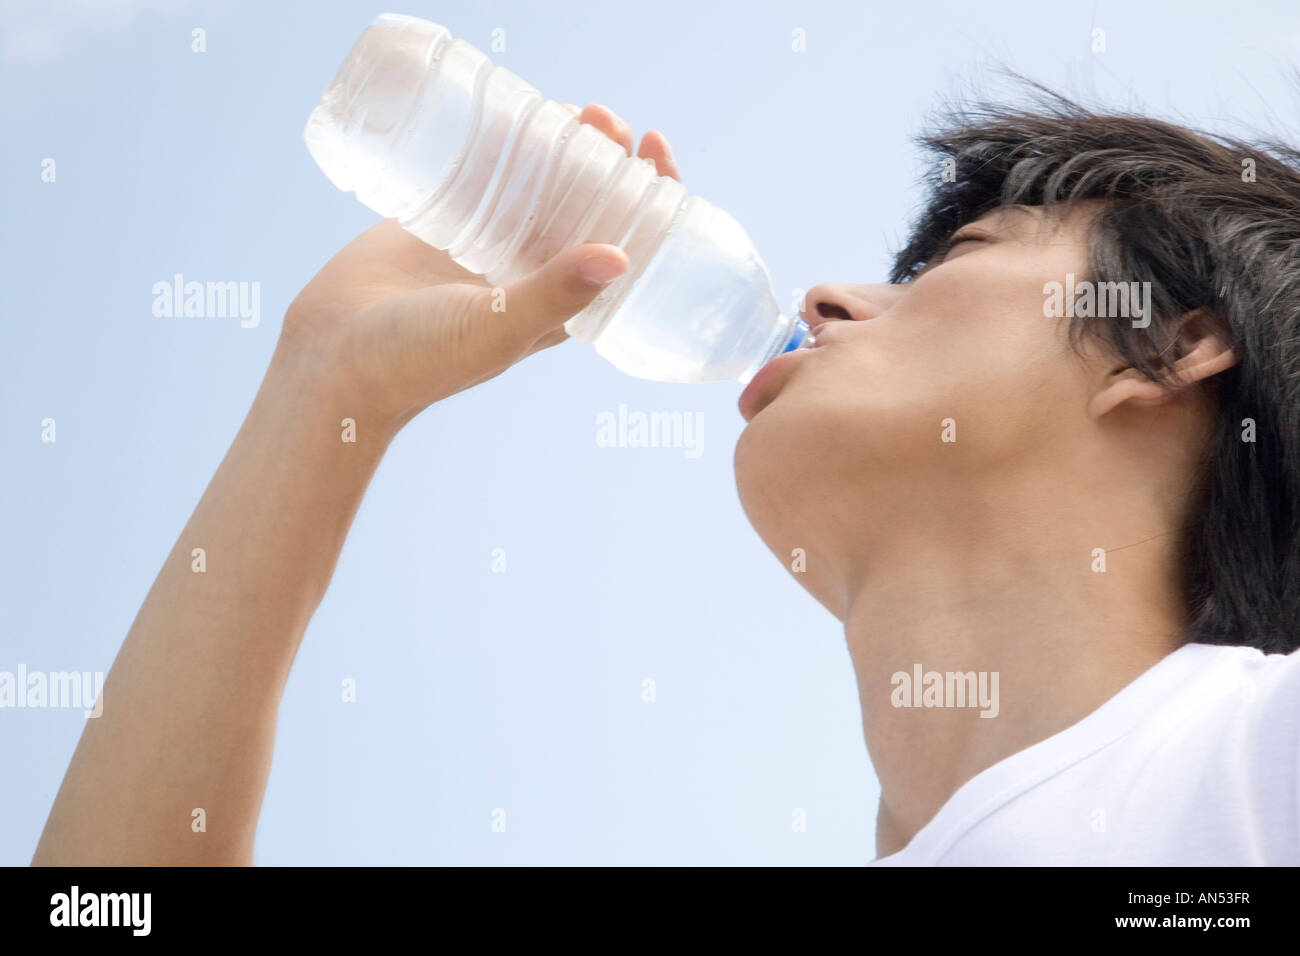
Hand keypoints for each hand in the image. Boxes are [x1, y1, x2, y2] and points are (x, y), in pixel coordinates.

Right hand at [279, 103, 682, 429]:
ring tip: (574, 109)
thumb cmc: (418, 363)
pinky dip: (510, 145)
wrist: (330, 357)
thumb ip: (552, 295)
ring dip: (567, 146)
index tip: (655, 156)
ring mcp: (491, 245)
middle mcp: (532, 273)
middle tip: (604, 121)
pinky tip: (519, 114)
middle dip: (611, 160)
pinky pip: (490, 174)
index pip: (628, 247)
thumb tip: (622, 256)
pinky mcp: (447, 220)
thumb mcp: (494, 329)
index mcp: (560, 306)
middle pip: (592, 206)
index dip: (654, 203)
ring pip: (545, 184)